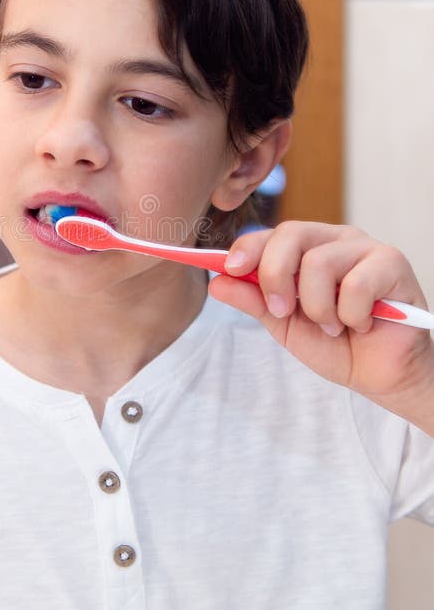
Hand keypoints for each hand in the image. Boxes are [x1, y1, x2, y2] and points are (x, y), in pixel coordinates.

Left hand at [208, 221, 433, 430]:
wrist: (379, 376)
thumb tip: (217, 281)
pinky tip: (362, 324)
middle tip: (283, 312)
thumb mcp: (283, 325)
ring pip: (318, 262)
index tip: (230, 269)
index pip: (270, 234)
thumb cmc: (335, 345)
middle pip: (290, 234)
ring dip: (318, 308)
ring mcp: (365, 248)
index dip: (247, 248)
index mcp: (308, 248)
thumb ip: (253, 301)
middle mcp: (335, 240)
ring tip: (332, 326)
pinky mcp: (392, 263)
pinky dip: (351, 315)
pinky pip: (355, 284)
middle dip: (276, 277)